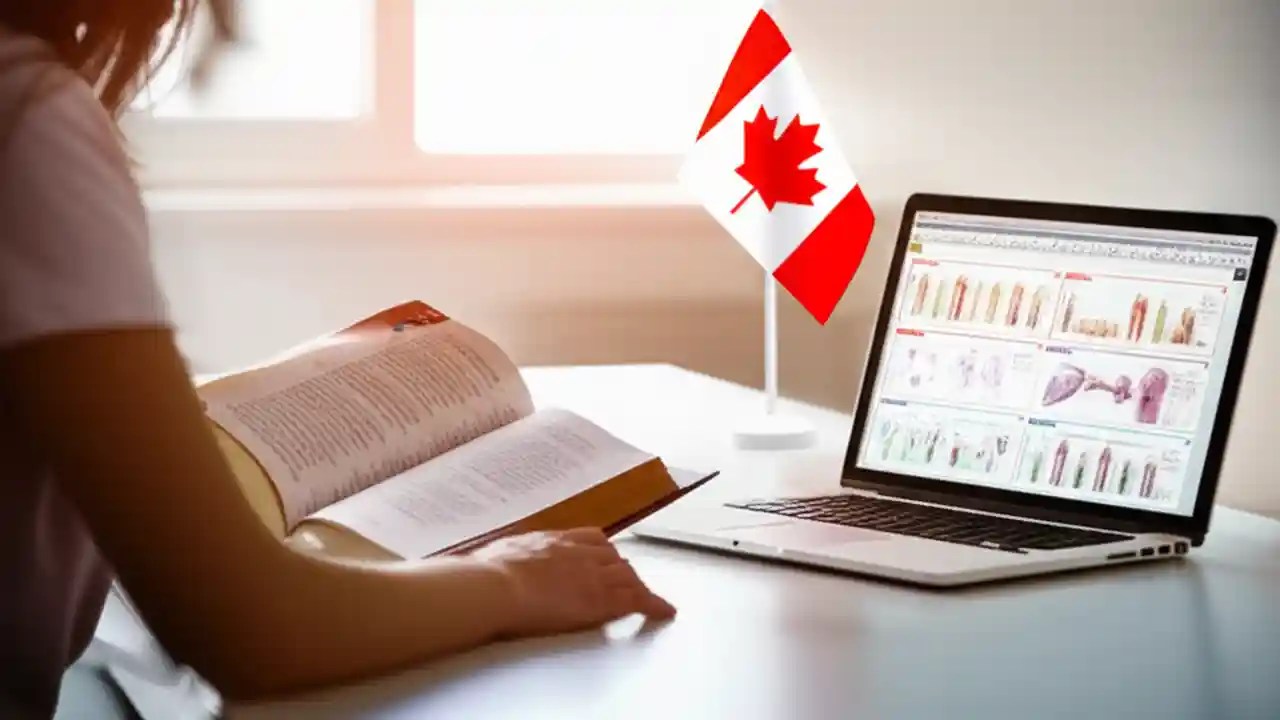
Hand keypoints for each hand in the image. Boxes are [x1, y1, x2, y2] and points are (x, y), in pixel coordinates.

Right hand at [469, 527, 675, 637]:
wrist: (493, 587)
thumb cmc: (485, 575)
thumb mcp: (496, 555)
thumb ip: (505, 558)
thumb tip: (490, 562)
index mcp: (552, 540)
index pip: (592, 539)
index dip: (604, 551)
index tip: (608, 559)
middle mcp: (577, 553)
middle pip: (614, 557)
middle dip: (623, 570)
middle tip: (630, 583)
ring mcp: (592, 574)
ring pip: (628, 576)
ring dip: (638, 587)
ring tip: (648, 599)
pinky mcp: (600, 599)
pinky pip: (636, 599)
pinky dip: (653, 604)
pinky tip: (663, 611)